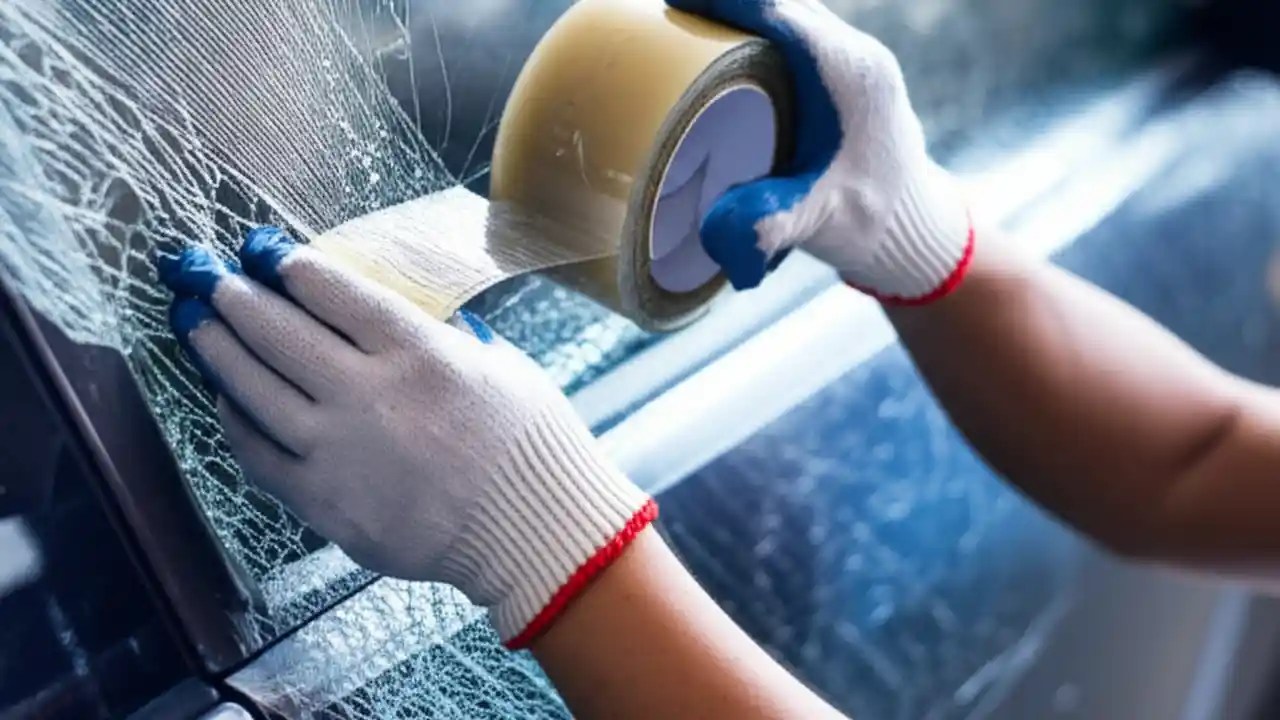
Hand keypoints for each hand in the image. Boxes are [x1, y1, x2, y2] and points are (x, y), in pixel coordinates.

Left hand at [158, 228, 655, 647]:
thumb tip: (395, 314)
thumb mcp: (501, 364)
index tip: (265, 251)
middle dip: (234, 295)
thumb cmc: (530, 444)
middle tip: (208, 276)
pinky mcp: (323, 500)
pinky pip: (259, 453)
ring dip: (217, 349)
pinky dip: (236, 421)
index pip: (331, 290)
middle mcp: (368, 393)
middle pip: (277, 330)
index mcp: (418, 351)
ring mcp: (338, 450)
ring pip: (252, 387)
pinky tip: (227, 400)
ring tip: (197, 324)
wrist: (532, 533)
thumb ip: (442, 335)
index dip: (287, 264)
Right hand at [668, 0, 972, 302]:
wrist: (912, 228)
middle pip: (780, 3)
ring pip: (787, 13)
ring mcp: (850, 58)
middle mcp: (853, 53)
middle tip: (668, 10)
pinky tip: (718, 45)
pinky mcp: (841, 72)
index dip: (727, 0)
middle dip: (726, 3)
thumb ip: (770, 222)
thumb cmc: (869, 220)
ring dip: (742, 12)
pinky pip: (792, 32)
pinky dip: (756, 28)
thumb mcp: (817, 219)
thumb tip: (717, 235)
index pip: (779, 12)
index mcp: (849, 73)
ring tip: (685, 21)